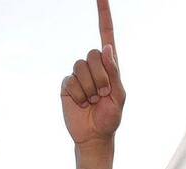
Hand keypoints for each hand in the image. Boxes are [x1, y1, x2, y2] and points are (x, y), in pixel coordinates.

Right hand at [60, 1, 124, 146]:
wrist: (94, 136)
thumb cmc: (110, 118)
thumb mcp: (119, 96)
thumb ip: (114, 72)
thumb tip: (108, 48)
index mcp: (109, 65)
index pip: (105, 34)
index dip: (103, 14)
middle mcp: (93, 66)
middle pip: (93, 55)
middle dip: (100, 77)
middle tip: (102, 95)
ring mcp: (78, 75)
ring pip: (80, 68)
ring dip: (89, 88)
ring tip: (92, 101)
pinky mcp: (66, 85)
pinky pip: (70, 81)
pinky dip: (77, 95)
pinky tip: (81, 104)